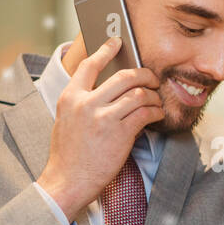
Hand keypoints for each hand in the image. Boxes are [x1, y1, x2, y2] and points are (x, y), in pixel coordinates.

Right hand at [36, 37, 162, 221]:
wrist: (67, 182)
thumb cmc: (67, 156)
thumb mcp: (66, 121)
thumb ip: (83, 103)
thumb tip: (108, 91)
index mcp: (70, 98)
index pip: (90, 65)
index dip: (106, 50)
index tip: (117, 42)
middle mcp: (86, 103)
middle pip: (124, 76)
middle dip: (144, 74)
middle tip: (152, 78)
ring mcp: (104, 118)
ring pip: (139, 94)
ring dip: (153, 95)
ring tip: (157, 100)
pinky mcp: (120, 133)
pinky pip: (145, 113)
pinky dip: (156, 111)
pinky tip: (157, 115)